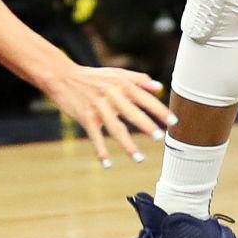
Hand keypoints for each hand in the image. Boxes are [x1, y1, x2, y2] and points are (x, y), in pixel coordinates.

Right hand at [42, 62, 173, 164]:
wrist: (63, 77)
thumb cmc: (94, 76)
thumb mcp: (116, 73)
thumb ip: (139, 79)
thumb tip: (160, 88)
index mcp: (122, 84)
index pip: (144, 98)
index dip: (159, 110)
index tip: (173, 121)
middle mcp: (111, 95)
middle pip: (132, 112)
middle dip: (146, 125)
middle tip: (159, 137)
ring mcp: (98, 107)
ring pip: (115, 128)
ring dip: (127, 144)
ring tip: (139, 158)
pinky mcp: (86, 117)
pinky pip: (95, 137)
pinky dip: (101, 151)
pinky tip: (107, 164)